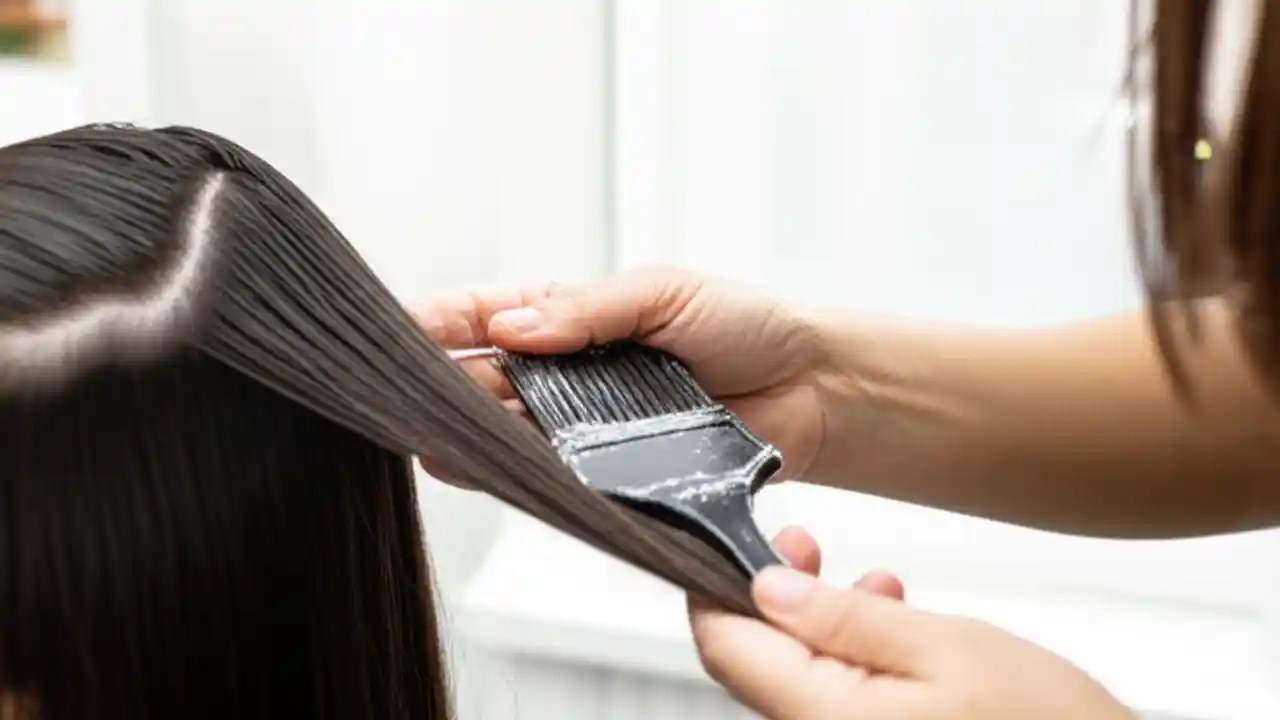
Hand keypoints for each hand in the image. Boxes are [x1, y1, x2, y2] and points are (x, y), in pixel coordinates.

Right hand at [414, 267, 836, 482]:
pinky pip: (550, 473)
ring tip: (423, 429)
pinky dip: (511, 471)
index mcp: (571, 316)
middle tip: (397, 386)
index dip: (438, 320)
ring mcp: (584, 425)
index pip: (487, 313)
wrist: (809, 390)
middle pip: (480, 376)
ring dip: (463, 429)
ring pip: (503, 429)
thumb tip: (513, 328)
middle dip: (436, 380)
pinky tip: (475, 464)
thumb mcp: (661, 293)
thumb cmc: (744, 326)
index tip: (393, 326)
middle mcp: (566, 373)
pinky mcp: (609, 472)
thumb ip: (587, 310)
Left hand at [690, 531, 1132, 719]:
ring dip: (822, 621)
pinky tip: (893, 623)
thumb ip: (843, 620)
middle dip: (776, 595)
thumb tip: (767, 586)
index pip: (723, 648)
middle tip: (805, 544)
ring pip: (799, 675)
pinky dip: (853, 654)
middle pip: (756, 661)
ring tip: (872, 582)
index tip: (725, 537)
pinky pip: (838, 698)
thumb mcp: (944, 648)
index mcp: (824, 718)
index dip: (714, 586)